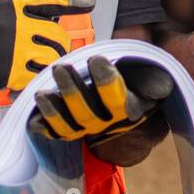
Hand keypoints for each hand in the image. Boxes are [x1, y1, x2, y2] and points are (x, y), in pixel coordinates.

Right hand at [0, 0, 93, 91]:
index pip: (51, 1)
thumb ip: (19, 14)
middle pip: (57, 37)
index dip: (72, 1)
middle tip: (54, 53)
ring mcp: (16, 50)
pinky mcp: (9, 72)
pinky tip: (29, 84)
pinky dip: (36, 83)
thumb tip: (45, 18)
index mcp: (15, 9)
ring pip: (51, 58)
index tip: (89, 2)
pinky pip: (36, 79)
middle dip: (60, 46)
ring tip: (44, 68)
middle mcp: (19, 27)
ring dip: (52, 65)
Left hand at [30, 57, 173, 166]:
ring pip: (69, 126)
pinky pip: (56, 133)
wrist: (128, 108)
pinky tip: (33, 117)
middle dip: (72, 91)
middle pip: (87, 113)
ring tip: (41, 93)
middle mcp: (106, 123)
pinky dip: (44, 127)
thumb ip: (154, 81)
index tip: (97, 60)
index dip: (107, 82)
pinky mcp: (71, 130)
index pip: (117, 99)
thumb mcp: (152, 78)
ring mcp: (86, 129)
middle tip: (60, 67)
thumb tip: (160, 89)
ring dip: (54, 111)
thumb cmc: (137, 82)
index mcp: (128, 109)